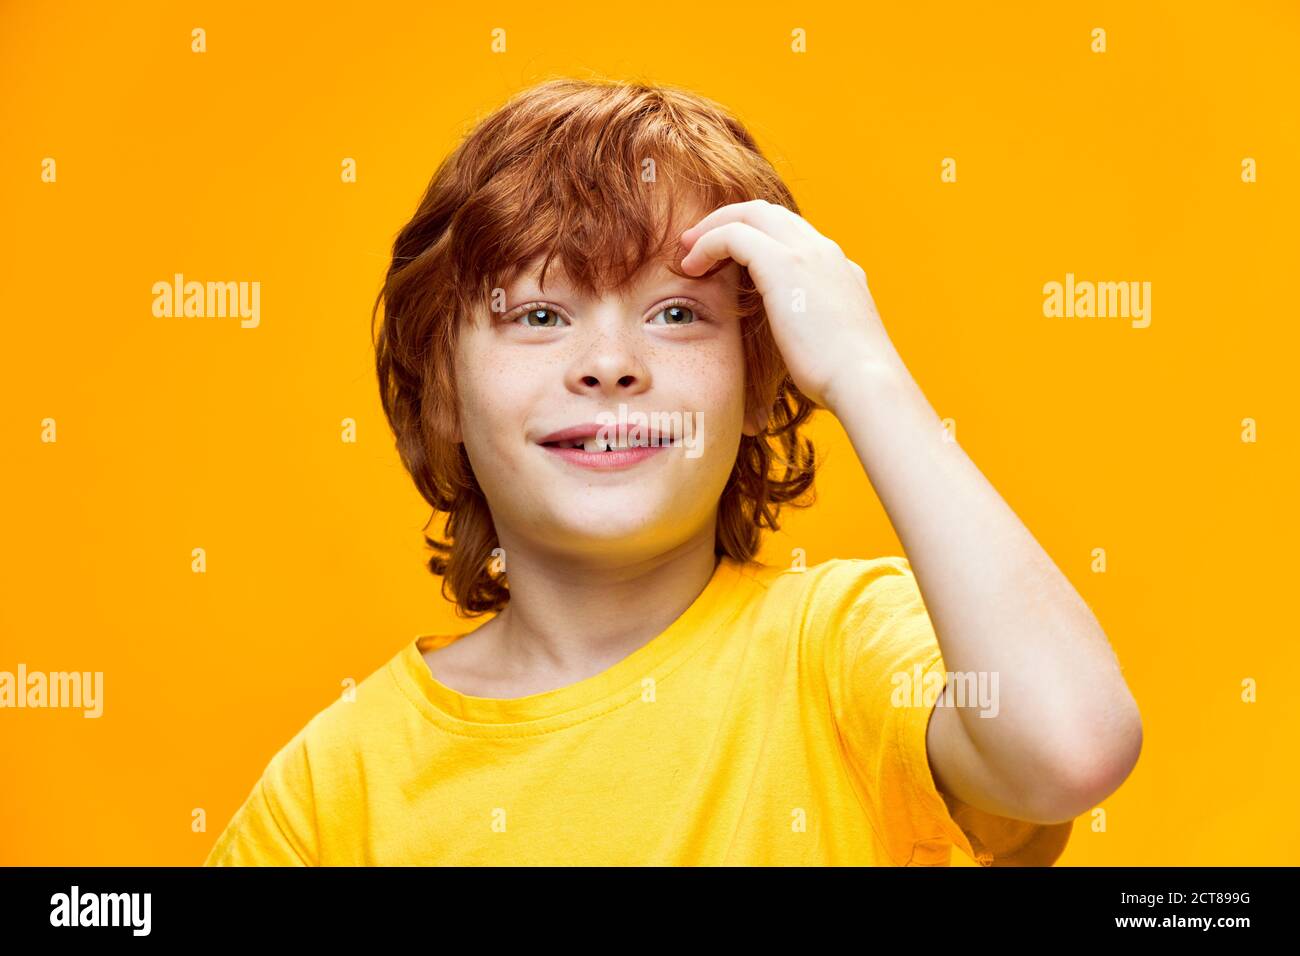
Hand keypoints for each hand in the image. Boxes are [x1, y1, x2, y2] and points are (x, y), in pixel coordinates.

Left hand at [678, 199, 904, 409]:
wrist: (863, 381)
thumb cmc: (845, 379)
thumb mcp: (832, 342)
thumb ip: (815, 326)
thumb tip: (801, 339)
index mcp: (838, 269)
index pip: (790, 232)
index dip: (754, 236)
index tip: (725, 257)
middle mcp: (824, 251)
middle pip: (767, 212)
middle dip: (728, 220)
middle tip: (695, 243)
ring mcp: (807, 252)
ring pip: (749, 214)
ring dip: (712, 228)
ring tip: (687, 252)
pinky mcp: (784, 264)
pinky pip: (734, 234)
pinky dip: (708, 243)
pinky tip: (691, 268)